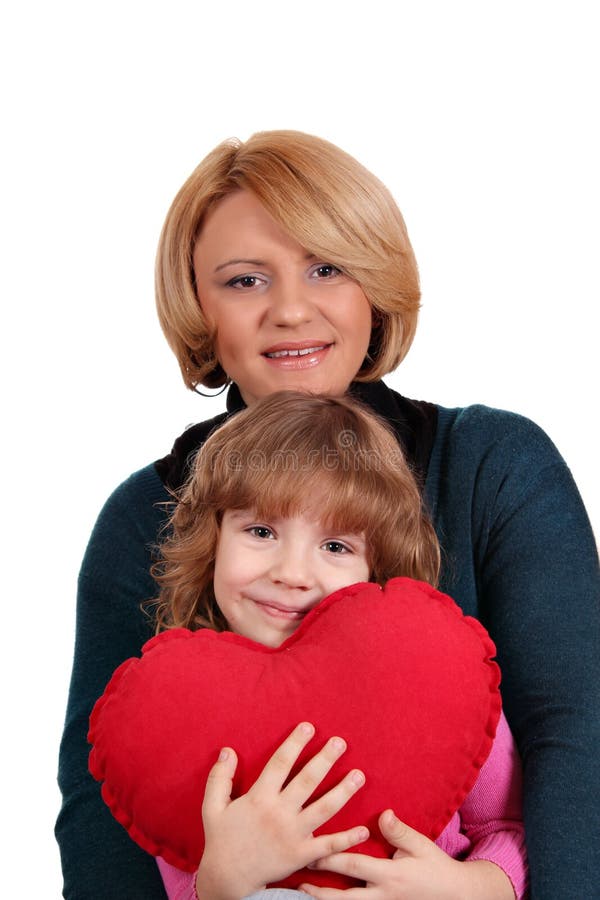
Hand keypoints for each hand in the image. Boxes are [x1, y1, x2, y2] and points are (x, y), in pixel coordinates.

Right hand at [195, 722, 368, 899]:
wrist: (227, 880)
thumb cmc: (221, 839)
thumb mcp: (212, 806)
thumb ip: (220, 777)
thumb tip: (228, 750)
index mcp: (259, 798)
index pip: (280, 764)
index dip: (295, 743)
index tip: (309, 727)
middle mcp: (279, 814)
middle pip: (307, 781)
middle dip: (325, 759)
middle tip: (340, 742)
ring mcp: (293, 835)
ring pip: (324, 809)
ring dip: (344, 792)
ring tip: (359, 775)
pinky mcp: (301, 856)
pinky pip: (328, 846)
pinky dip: (347, 839)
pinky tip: (363, 830)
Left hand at [300, 810, 514, 899]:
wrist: (456, 897)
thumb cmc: (436, 867)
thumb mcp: (421, 846)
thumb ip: (400, 832)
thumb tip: (383, 814)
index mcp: (390, 876)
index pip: (354, 866)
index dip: (332, 858)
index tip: (311, 850)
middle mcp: (382, 896)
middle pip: (343, 896)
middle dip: (319, 888)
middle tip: (297, 877)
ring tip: (302, 891)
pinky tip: (325, 898)